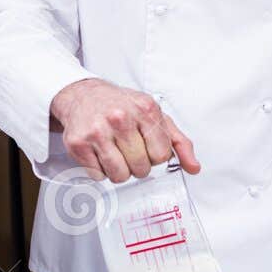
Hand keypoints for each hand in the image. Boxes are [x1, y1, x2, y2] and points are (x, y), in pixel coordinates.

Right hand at [50, 77, 199, 182]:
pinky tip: (99, 153)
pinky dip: (100, 170)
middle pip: (141, 167)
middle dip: (138, 165)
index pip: (161, 155)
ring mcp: (97, 131)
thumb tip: (193, 167)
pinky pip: (97, 176)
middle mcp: (121, 118)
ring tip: (116, 154)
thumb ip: (178, 142)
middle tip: (129, 151)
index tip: (147, 147)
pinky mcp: (78, 143)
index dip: (155, 156)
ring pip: (119, 175)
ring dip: (119, 171)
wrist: (84, 96)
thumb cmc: (122, 106)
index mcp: (145, 109)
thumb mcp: (155, 116)